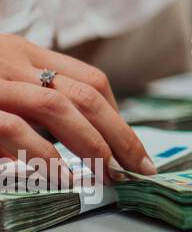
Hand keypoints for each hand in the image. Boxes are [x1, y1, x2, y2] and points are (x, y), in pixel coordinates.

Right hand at [0, 36, 154, 176]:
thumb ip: (25, 108)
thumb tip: (52, 149)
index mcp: (25, 53)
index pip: (89, 79)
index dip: (116, 114)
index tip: (128, 144)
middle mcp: (14, 61)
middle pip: (84, 94)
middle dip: (119, 135)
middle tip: (138, 168)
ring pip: (56, 108)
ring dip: (90, 145)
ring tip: (108, 176)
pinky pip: (15, 130)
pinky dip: (43, 155)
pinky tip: (62, 177)